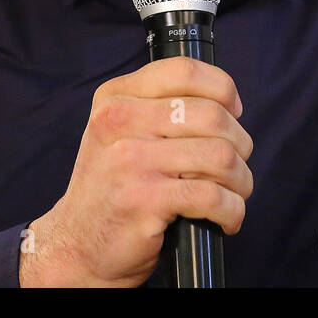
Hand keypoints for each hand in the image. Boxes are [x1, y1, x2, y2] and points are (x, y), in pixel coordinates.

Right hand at [18, 56, 252, 286]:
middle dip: (239, 143)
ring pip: (219, 155)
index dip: (223, 90)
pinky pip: (212, 196)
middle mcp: (119, 121)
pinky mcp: (143, 200)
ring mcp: (130, 160)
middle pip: (211, 114)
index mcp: (116, 97)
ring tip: (233, 194)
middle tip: (234, 167)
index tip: (232, 112)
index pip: (184, 71)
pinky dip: (232, 210)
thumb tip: (227, 105)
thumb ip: (161, 109)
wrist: (77, 245)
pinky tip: (225, 219)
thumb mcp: (122, 133)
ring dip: (240, 180)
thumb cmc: (114, 188)